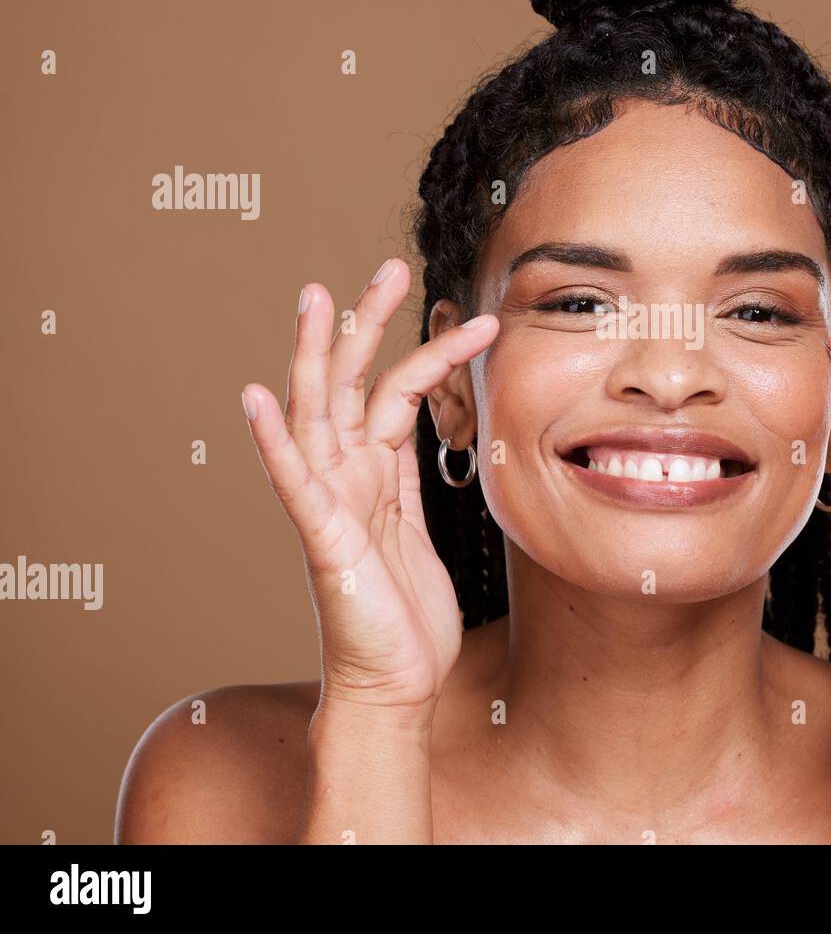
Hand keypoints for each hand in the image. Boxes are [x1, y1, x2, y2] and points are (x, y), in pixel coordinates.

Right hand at [240, 258, 497, 716]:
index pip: (391, 391)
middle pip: (351, 384)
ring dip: (317, 355)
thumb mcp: (417, 526)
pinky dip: (273, 440)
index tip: (450, 306)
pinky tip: (257, 399)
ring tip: (316, 297)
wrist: (394, 685)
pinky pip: (292, 482)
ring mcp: (329, 504)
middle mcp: (346, 479)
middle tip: (388, 267)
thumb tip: (423, 426)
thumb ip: (408, 475)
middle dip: (367, 324)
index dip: (417, 346)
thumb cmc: (405, 613)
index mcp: (373, 474)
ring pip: (319, 415)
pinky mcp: (322, 540)